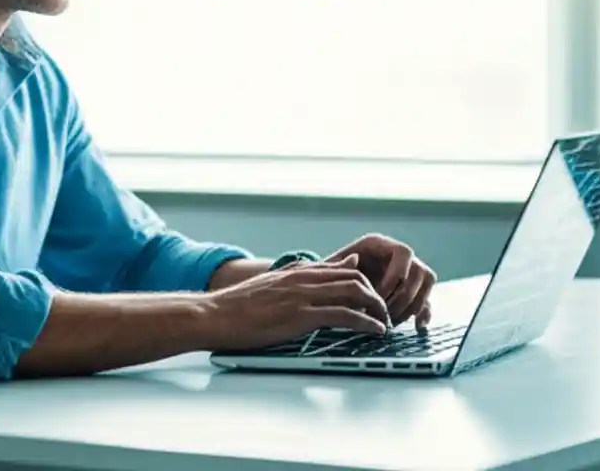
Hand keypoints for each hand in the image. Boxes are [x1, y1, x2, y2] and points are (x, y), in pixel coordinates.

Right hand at [203, 255, 390, 350]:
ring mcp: (304, 295)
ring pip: (356, 291)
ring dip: (377, 308)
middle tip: (385, 312)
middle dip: (378, 294)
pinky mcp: (301, 315)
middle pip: (356, 277)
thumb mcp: (270, 283)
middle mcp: (304, 277)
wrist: (214, 314)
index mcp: (297, 271)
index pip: (344, 268)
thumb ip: (296, 277)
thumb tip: (309, 278)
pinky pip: (345, 315)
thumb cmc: (238, 305)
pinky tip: (375, 331)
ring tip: (386, 323)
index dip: (366, 283)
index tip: (374, 299)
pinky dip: (366, 322)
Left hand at [325, 234, 436, 328]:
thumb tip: (354, 261)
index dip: (395, 276)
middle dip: (403, 297)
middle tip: (385, 316)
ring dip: (413, 306)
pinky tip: (416, 326)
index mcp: (381, 244)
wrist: (335, 284)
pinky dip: (424, 313)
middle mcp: (400, 255)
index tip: (377, 297)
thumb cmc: (331, 274)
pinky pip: (428, 299)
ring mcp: (410, 272)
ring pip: (427, 284)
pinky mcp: (414, 291)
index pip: (403, 253)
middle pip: (419, 271)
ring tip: (392, 323)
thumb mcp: (331, 268)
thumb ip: (339, 265)